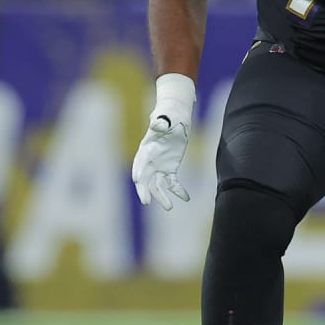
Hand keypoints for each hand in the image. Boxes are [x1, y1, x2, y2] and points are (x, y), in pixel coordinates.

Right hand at [132, 73, 195, 209]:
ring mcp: (159, 166)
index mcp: (147, 147)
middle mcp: (150, 160)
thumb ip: (161, 122)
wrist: (175, 118)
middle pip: (145, 178)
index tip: (138, 180)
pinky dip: (178, 191)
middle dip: (145, 190)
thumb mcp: (166, 118)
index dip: (139, 169)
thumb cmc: (169, 116)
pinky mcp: (169, 169)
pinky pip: (172, 183)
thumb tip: (158, 123)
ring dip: (162, 196)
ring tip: (170, 207)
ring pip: (158, 185)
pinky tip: (186, 198)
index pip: (140, 160)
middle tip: (146, 201)